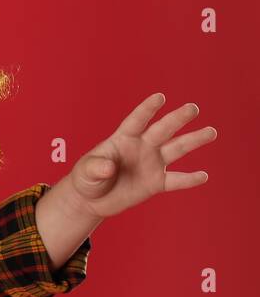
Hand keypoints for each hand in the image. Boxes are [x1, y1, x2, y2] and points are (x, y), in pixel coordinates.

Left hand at [61, 92, 216, 220]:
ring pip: (175, 150)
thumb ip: (95, 167)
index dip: (146, 109)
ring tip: (211, 132)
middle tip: (193, 108)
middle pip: (161, 130)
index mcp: (122, 138)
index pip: (136, 121)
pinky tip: (204, 176)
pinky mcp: (156, 183)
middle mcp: (141, 147)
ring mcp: (151, 164)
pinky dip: (189, 179)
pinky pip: (175, 181)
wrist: (92, 199)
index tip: (160, 97)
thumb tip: (108, 167)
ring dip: (193, 141)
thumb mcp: (85, 172)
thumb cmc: (86, 178)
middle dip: (176, 119)